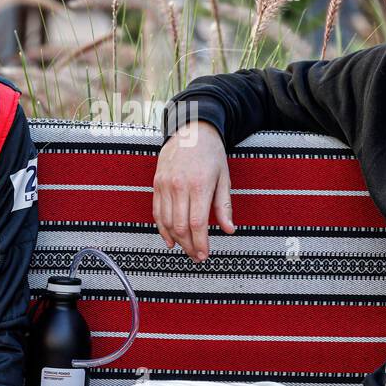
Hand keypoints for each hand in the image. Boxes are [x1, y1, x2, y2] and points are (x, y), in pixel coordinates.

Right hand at [152, 120, 235, 261]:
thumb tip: (229, 230)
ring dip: (176, 240)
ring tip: (185, 249)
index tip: (204, 254)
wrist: (191, 129)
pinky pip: (156, 211)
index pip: (198, 223)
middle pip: (180, 226)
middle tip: (197, 256)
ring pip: (166, 221)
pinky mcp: (156, 183)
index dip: (200, 243)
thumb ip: (224, 206)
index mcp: (200, 185)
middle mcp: (179, 185)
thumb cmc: (211, 153)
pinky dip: (161, 228)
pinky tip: (169, 239)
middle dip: (189, 245)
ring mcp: (165, 184)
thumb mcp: (224, 177)